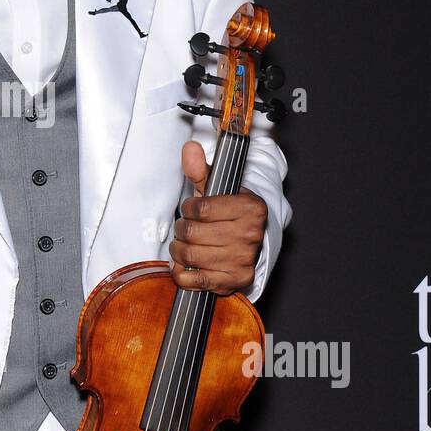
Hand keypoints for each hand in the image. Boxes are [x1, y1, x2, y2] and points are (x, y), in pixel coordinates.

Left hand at [169, 141, 266, 295]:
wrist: (249, 242)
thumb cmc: (229, 214)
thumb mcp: (217, 189)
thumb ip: (200, 169)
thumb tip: (190, 148)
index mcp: (251, 208)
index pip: (200, 209)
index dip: (188, 209)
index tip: (191, 209)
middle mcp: (251, 235)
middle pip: (192, 233)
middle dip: (182, 229)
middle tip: (187, 228)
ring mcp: (243, 260)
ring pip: (190, 255)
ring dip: (179, 250)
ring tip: (186, 244)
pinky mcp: (233, 281)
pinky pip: (194, 280)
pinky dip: (182, 273)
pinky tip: (187, 264)